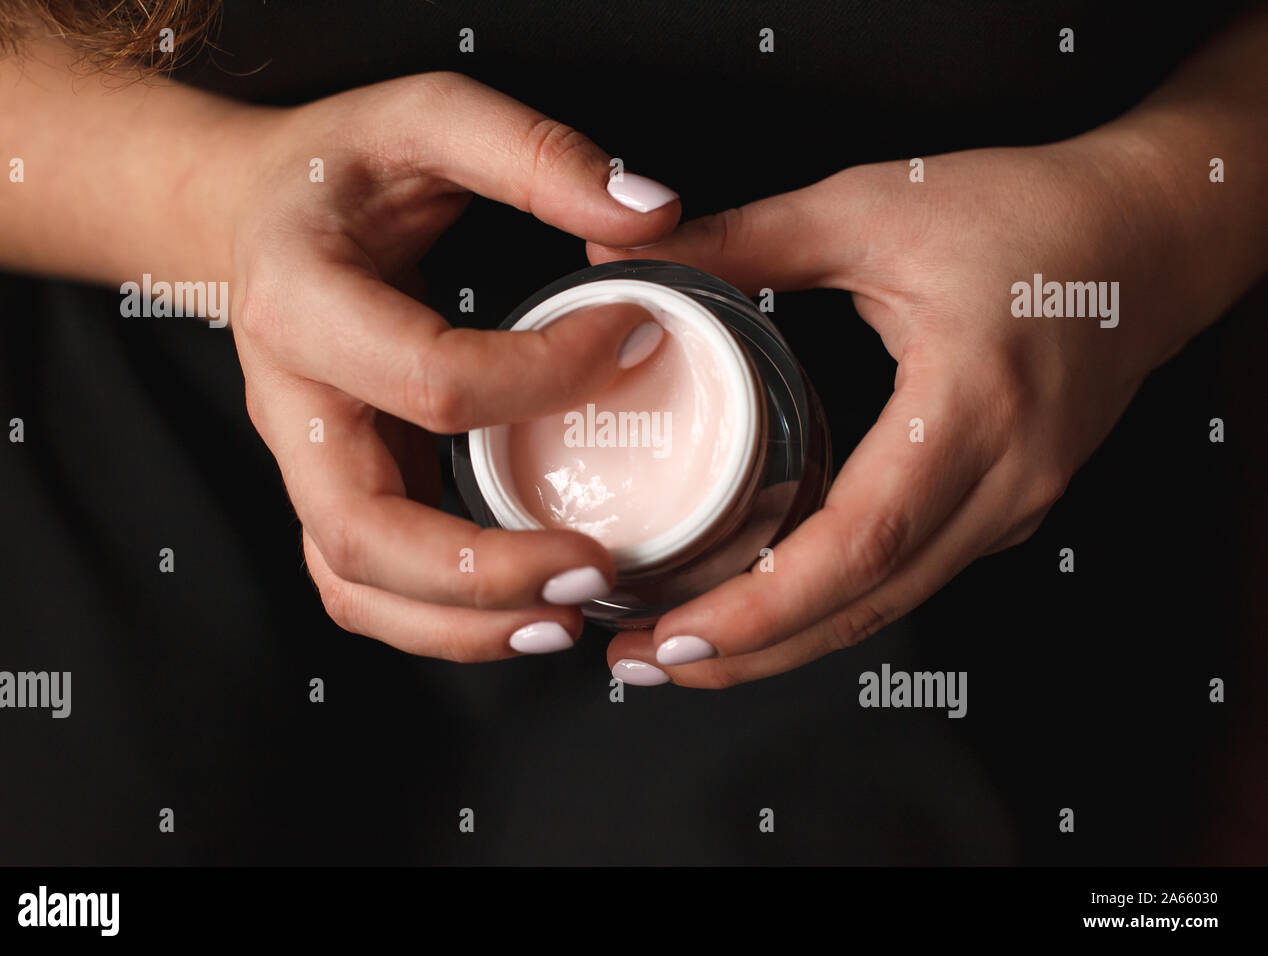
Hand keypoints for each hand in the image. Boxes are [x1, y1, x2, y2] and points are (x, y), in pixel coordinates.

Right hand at [229, 72, 680, 659]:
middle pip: (364, 530)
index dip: (550, 374)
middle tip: (597, 563)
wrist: (252, 216)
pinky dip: (442, 621)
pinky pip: (369, 586)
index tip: (636, 336)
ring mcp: (304, 461)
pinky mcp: (336, 488)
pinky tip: (526, 609)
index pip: (432, 377)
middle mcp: (286, 403)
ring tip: (568, 616)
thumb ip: (531, 154)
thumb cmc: (336, 169)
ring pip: (357, 585)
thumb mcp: (424, 118)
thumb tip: (646, 217)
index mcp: (299, 302)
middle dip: (485, 568)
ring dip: (461, 624)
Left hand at [590, 133, 1212, 686]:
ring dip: (785, 641)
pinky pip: (911, 576)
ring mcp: (1014, 506)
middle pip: (866, 605)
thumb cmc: (1028, 215)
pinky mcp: (1007, 507)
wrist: (1147, 232)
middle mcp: (1004, 479)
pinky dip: (831, 603)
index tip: (672, 635)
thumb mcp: (872, 207)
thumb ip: (744, 238)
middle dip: (750, 653)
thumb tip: (623, 259)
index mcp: (971, 406)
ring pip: (888, 606)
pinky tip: (767, 600)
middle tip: (646, 660)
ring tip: (686, 648)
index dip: (760, 607)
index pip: (859, 544)